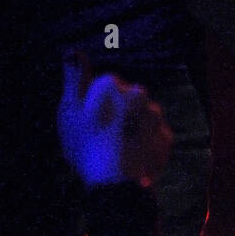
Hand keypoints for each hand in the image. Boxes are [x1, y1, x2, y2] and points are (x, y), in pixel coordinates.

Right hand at [58, 52, 172, 189]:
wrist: (116, 185)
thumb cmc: (87, 144)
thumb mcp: (69, 110)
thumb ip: (74, 77)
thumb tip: (73, 50)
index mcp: (111, 83)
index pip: (103, 86)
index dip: (94, 104)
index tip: (88, 123)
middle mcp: (138, 93)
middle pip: (124, 99)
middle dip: (116, 113)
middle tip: (102, 138)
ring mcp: (155, 117)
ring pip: (140, 116)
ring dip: (132, 127)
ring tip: (118, 149)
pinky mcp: (165, 139)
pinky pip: (152, 136)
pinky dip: (144, 143)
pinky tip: (132, 156)